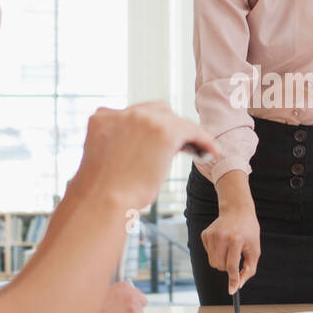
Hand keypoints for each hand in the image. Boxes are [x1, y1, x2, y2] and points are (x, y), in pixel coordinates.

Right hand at [75, 102, 218, 210]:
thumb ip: (117, 147)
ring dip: (188, 133)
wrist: (103, 201)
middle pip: (156, 111)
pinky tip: (211, 151)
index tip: (162, 140)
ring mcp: (143, 119)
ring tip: (201, 148)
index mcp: (102, 118)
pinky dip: (203, 140)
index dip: (152, 127)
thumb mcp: (103, 161)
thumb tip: (140, 154)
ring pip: (174, 121)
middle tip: (183, 143)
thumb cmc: (101, 193)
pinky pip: (191, 131)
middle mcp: (122, 113)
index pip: (135, 116)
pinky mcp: (164, 131)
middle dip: (170, 126)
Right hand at [201, 205, 260, 294]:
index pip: (232, 266)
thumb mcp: (254, 250)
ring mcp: (212, 235)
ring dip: (222, 262)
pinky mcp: (205, 234)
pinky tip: (223, 243)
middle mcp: (222, 237)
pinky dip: (216, 253)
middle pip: (221, 266)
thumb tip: (237, 286)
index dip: (233, 280)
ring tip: (230, 250)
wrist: (237, 210)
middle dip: (228, 268)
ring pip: (213, 262)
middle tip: (235, 257)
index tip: (232, 291)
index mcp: (236, 239)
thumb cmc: (249, 231)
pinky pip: (208, 254)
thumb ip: (248, 269)